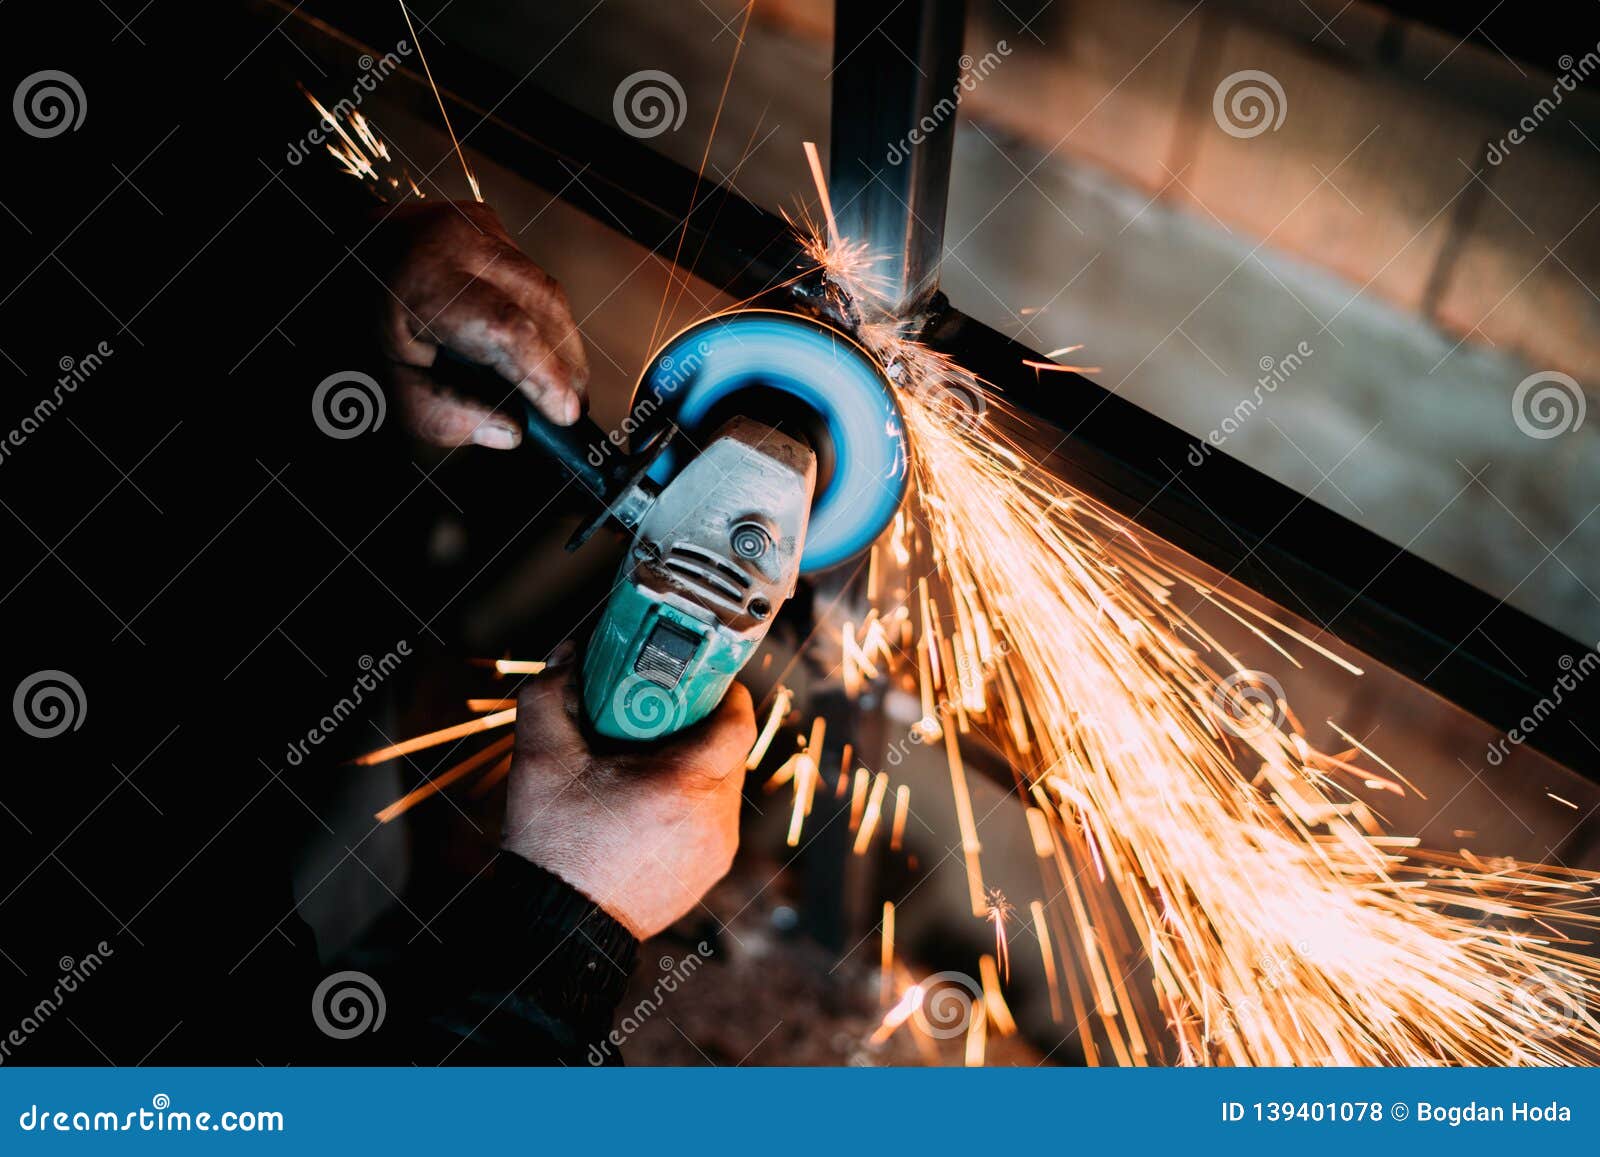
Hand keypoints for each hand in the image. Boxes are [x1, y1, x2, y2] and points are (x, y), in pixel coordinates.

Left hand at [375, 201, 589, 448]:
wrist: (333, 257)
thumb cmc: (353, 328)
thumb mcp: (386, 387)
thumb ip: (446, 415)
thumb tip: (512, 430)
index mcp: (421, 281)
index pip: (506, 329)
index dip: (545, 375)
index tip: (566, 415)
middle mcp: (454, 240)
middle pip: (540, 304)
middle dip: (565, 362)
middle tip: (571, 409)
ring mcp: (474, 225)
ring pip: (545, 290)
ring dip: (561, 342)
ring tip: (562, 386)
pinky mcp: (487, 224)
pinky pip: (532, 277)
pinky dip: (543, 317)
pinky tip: (536, 348)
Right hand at [502, 645, 756, 938]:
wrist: (558, 922)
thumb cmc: (554, 845)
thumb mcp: (541, 757)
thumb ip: (553, 694)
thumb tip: (568, 655)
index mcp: (685, 784)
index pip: (738, 720)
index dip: (725, 691)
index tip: (704, 678)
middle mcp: (714, 818)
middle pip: (729, 751)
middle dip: (701, 727)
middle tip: (661, 715)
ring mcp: (716, 850)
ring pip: (722, 787)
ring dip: (696, 767)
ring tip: (650, 762)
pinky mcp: (708, 872)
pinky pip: (713, 820)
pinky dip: (692, 803)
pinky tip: (651, 802)